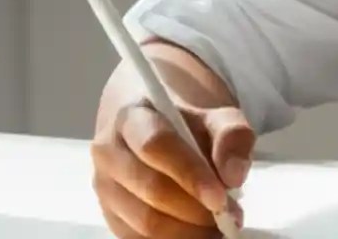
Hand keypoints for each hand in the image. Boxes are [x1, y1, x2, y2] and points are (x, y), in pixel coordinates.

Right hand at [91, 100, 253, 237]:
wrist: (157, 118)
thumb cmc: (186, 114)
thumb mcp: (216, 111)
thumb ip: (230, 134)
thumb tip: (233, 176)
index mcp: (130, 115)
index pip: (155, 145)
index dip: (190, 174)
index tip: (220, 198)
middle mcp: (108, 151)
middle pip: (151, 189)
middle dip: (196, 210)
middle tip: (230, 215)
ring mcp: (104, 185)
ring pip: (143, 221)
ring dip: (187, 231)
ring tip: (217, 226)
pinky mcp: (110, 213)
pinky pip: (138, 237)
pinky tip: (197, 232)